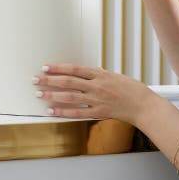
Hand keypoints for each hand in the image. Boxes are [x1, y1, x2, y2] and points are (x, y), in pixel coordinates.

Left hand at [33, 63, 157, 124]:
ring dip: (52, 95)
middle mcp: (96, 86)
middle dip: (50, 80)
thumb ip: (97, 75)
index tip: (46, 67)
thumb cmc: (130, 89)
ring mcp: (97, 100)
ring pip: (70, 97)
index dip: (58, 68)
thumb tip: (82, 73)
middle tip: (36, 79)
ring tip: (39, 94)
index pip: (74, 69)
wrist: (143, 104)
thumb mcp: (113, 76)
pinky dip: (63, 112)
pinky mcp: (99, 112)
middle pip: (68, 82)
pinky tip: (51, 110)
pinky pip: (77, 112)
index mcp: (100, 74)